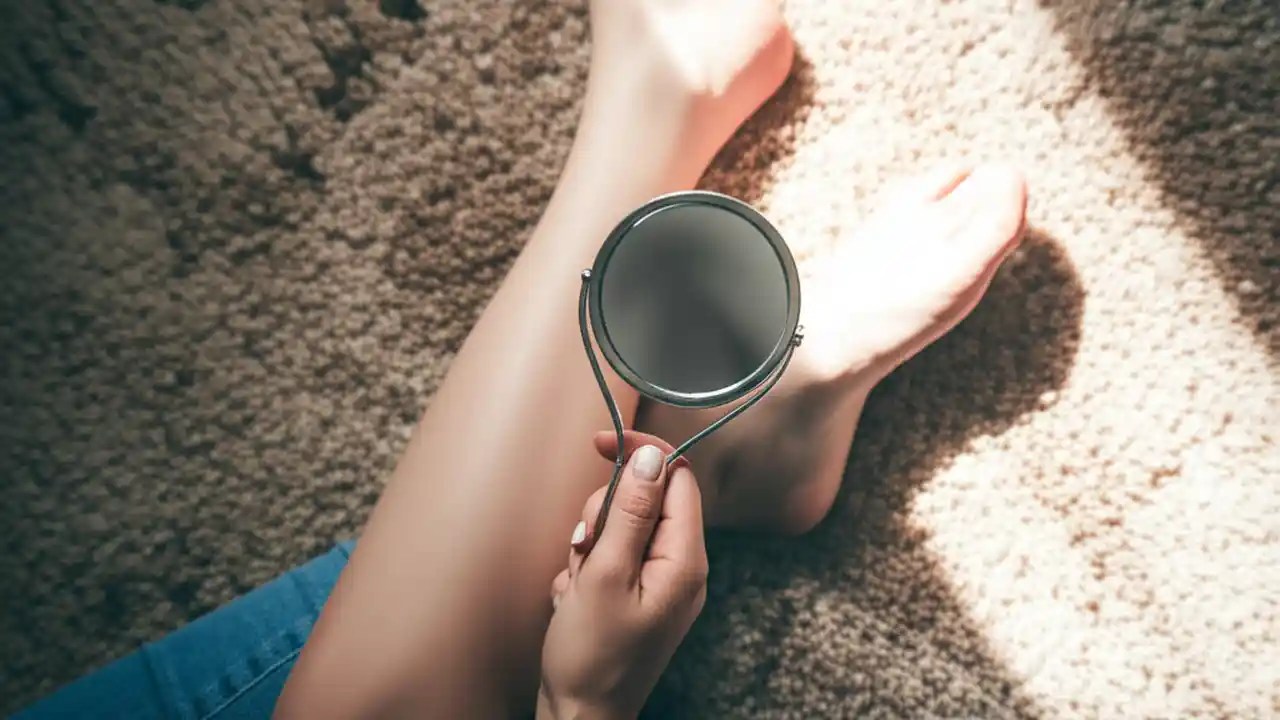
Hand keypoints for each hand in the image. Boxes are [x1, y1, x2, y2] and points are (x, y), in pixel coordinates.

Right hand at [537, 431, 707, 719]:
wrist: (580, 718)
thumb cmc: (592, 657)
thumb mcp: (605, 574)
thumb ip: (630, 511)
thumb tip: (652, 456)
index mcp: (685, 559)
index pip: (678, 477)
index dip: (641, 453)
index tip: (600, 444)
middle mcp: (681, 567)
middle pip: (645, 500)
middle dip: (603, 515)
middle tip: (585, 550)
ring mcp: (659, 583)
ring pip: (620, 528)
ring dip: (589, 547)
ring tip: (579, 586)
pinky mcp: (637, 596)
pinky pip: (609, 558)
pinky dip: (585, 570)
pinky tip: (576, 600)